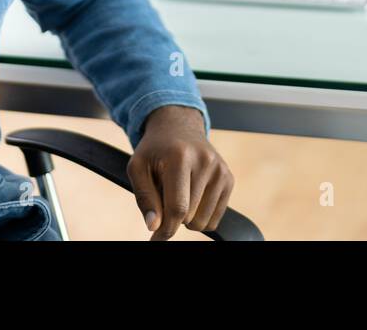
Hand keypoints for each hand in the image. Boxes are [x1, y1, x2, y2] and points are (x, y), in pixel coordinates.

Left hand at [127, 105, 233, 240]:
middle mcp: (205, 161)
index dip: (165, 229)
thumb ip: (144, 197)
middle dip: (173, 216)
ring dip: (187, 218)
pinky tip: (191, 197)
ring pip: (203, 221)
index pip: (177, 207)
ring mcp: (220, 170)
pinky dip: (200, 216)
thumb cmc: (154, 151)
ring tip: (178, 194)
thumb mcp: (138, 167)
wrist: (179, 128)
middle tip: (164, 196)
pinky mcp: (229, 178)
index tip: (155, 238)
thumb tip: (155, 227)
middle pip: (189, 216)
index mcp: (180, 157)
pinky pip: (215, 218)